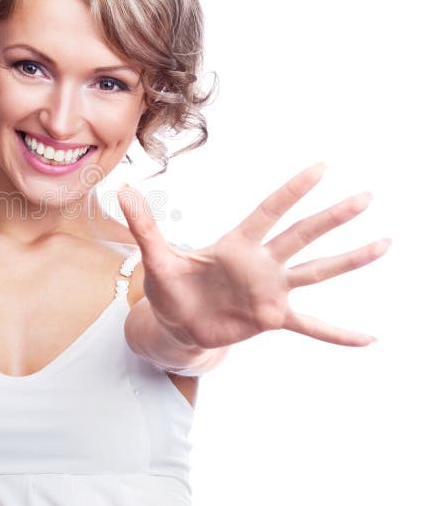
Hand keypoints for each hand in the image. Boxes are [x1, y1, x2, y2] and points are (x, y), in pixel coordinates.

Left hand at [118, 163, 390, 349]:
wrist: (176, 323)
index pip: (269, 211)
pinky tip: (369, 337)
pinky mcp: (271, 318)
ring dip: (348, 260)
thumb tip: (122, 189)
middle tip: (365, 197)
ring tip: (383, 244)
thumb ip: (145, 225)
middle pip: (301, 235)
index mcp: (235, 245)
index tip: (321, 167)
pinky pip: (310, 325)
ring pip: (315, 272)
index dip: (292, 190)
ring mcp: (270, 291)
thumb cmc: (168, 286)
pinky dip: (337, 333)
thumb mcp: (155, 257)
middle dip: (331, 217)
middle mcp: (260, 264)